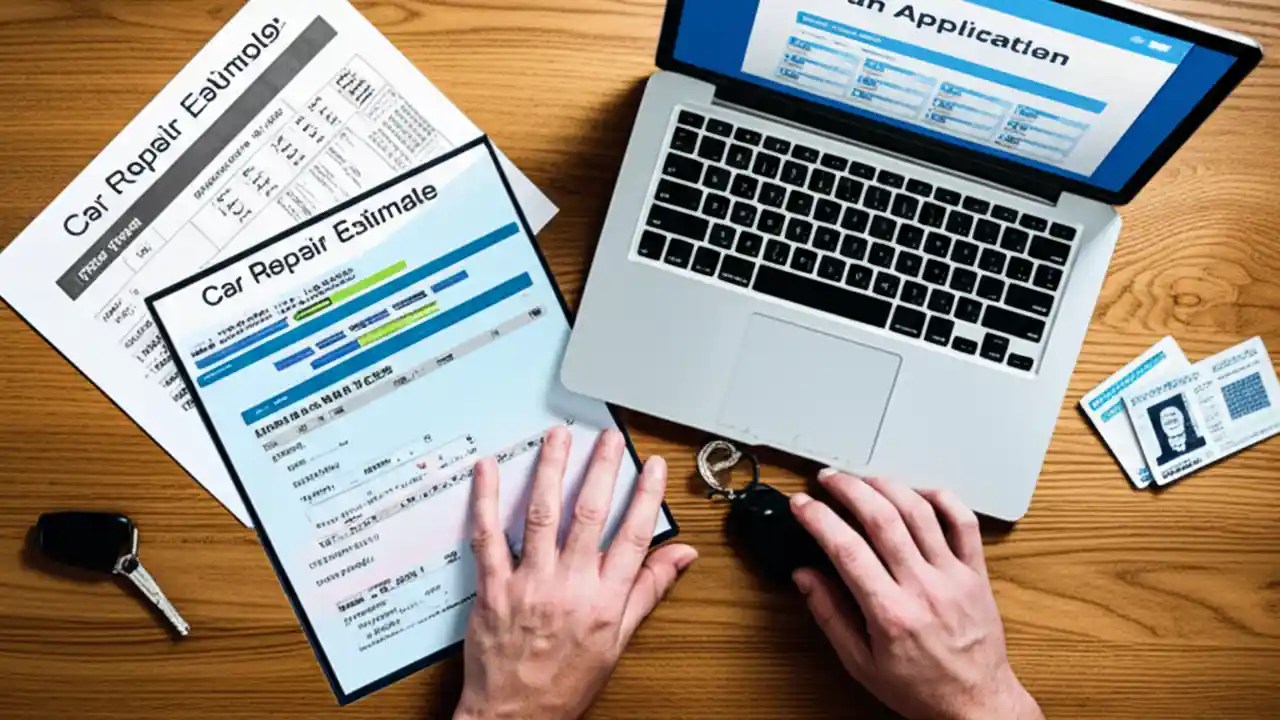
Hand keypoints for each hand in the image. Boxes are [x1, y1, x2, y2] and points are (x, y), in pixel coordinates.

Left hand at [454, 426, 696, 719]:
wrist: (515, 718)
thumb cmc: (565, 684)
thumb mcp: (618, 640)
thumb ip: (647, 590)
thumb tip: (679, 557)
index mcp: (605, 599)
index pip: (633, 535)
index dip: (646, 496)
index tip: (652, 466)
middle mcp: (570, 586)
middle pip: (590, 514)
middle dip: (602, 469)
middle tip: (608, 437)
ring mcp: (529, 584)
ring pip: (542, 514)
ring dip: (551, 469)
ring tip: (558, 438)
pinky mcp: (492, 588)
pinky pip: (487, 536)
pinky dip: (486, 500)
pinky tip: (488, 470)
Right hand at [791, 472, 1041, 719]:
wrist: (976, 704)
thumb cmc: (920, 689)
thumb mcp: (860, 664)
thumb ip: (830, 615)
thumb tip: (805, 576)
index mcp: (890, 614)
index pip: (847, 549)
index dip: (819, 519)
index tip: (802, 504)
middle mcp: (923, 588)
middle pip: (882, 518)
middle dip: (848, 488)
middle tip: (828, 478)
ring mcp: (953, 576)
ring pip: (920, 511)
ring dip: (887, 485)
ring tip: (863, 479)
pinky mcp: (976, 573)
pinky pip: (963, 522)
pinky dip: (941, 497)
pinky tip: (917, 492)